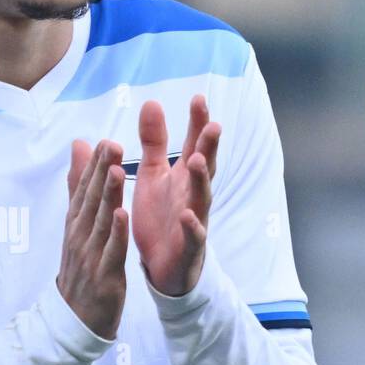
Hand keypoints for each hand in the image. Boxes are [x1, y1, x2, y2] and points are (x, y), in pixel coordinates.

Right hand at [55, 139, 128, 339]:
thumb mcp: (76, 226)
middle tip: (111, 144)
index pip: (84, 190)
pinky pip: (111, 251)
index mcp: (76, 223)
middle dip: (101, 172)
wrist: (76, 317)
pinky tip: (123, 215)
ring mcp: (91, 255)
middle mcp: (80, 235)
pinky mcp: (104, 275)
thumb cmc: (81, 267)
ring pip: (101, 222)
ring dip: (108, 196)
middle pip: (91, 200)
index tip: (104, 140)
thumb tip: (78, 148)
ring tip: (117, 171)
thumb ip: (79, 187)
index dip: (94, 165)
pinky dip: (116, 233)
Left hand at [131, 95, 220, 296]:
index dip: (198, 123)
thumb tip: (152, 102)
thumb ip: (154, 141)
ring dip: (201, 180)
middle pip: (205, 167)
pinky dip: (192, 226)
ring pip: (202, 198)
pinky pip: (193, 236)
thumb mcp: (153, 173)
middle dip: (209, 148)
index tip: (198, 98)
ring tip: (197, 161)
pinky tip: (187, 215)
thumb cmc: (161, 215)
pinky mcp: (188, 247)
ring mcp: (194, 220)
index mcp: (183, 177)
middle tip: (212, 125)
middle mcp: (193, 195)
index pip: (195, 145)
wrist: (162, 265)